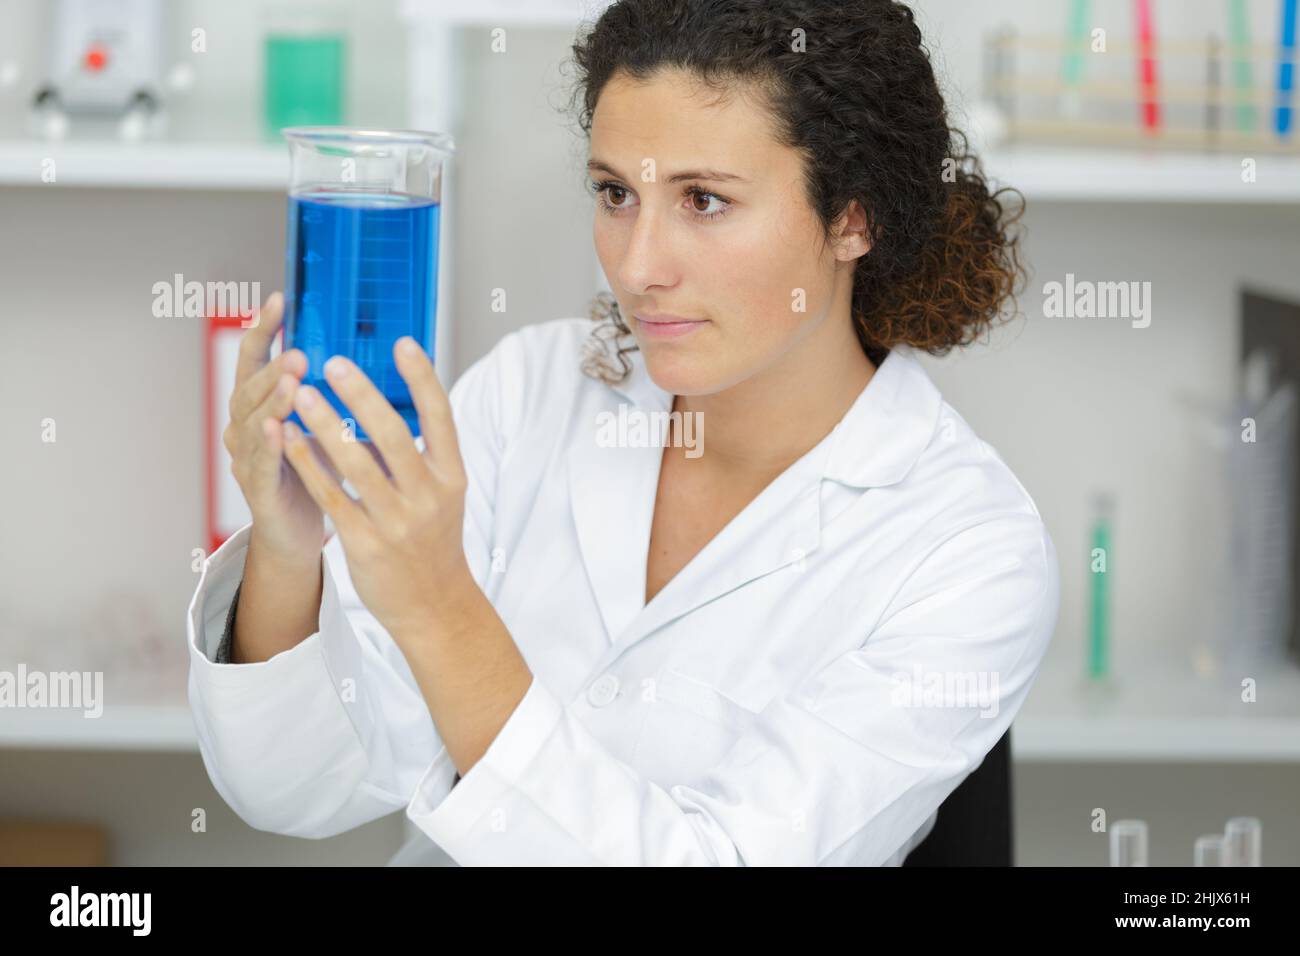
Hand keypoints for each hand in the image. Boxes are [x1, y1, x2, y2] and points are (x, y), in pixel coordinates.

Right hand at [223, 290, 328, 561]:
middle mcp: (245, 428)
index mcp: (260, 406)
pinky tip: (277, 429)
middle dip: (272, 368)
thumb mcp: (327, 423)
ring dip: (271, 401)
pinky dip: (268, 446)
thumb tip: (372, 348)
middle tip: (298, 352)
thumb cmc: (316, 473)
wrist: (299, 533)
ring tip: (289, 382)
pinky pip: (260, 465)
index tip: (280, 299)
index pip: (255, 359)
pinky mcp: (258, 491)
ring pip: (251, 424)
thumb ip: (335, 390)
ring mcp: (247, 459)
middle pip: (250, 389)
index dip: (264, 329)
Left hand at [280, 336, 473, 640]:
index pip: (440, 417)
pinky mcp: (365, 542)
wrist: (433, 604)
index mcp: (451, 476)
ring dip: (324, 423)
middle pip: (392, 434)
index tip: (403, 343)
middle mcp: (428, 495)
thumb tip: (385, 404)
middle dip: (360, 394)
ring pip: (356, 462)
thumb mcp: (442, 494)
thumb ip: (420, 454)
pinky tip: (287, 439)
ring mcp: (396, 520)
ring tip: (300, 392)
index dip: (423, 378)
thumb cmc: (432, 540)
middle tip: (331, 362)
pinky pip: (331, 494)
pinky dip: (307, 463)